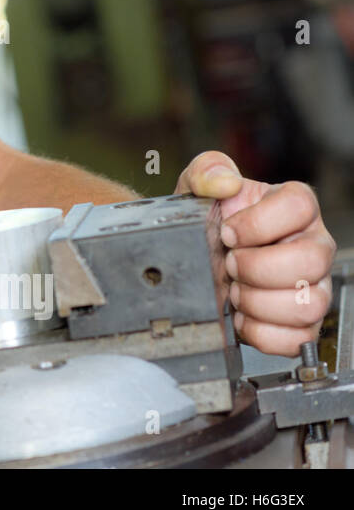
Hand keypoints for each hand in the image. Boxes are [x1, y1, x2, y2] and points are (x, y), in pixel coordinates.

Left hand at [176, 151, 334, 356]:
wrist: (195, 262)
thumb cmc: (208, 224)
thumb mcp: (198, 189)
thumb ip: (207, 171)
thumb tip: (224, 180)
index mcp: (294, 208)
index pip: (300, 207)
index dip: (257, 223)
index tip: (227, 231)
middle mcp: (312, 246)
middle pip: (312, 261)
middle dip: (256, 267)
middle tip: (229, 265)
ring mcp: (313, 287)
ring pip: (308, 305)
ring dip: (257, 302)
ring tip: (233, 291)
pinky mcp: (302, 324)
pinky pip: (298, 339)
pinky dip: (261, 333)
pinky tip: (241, 317)